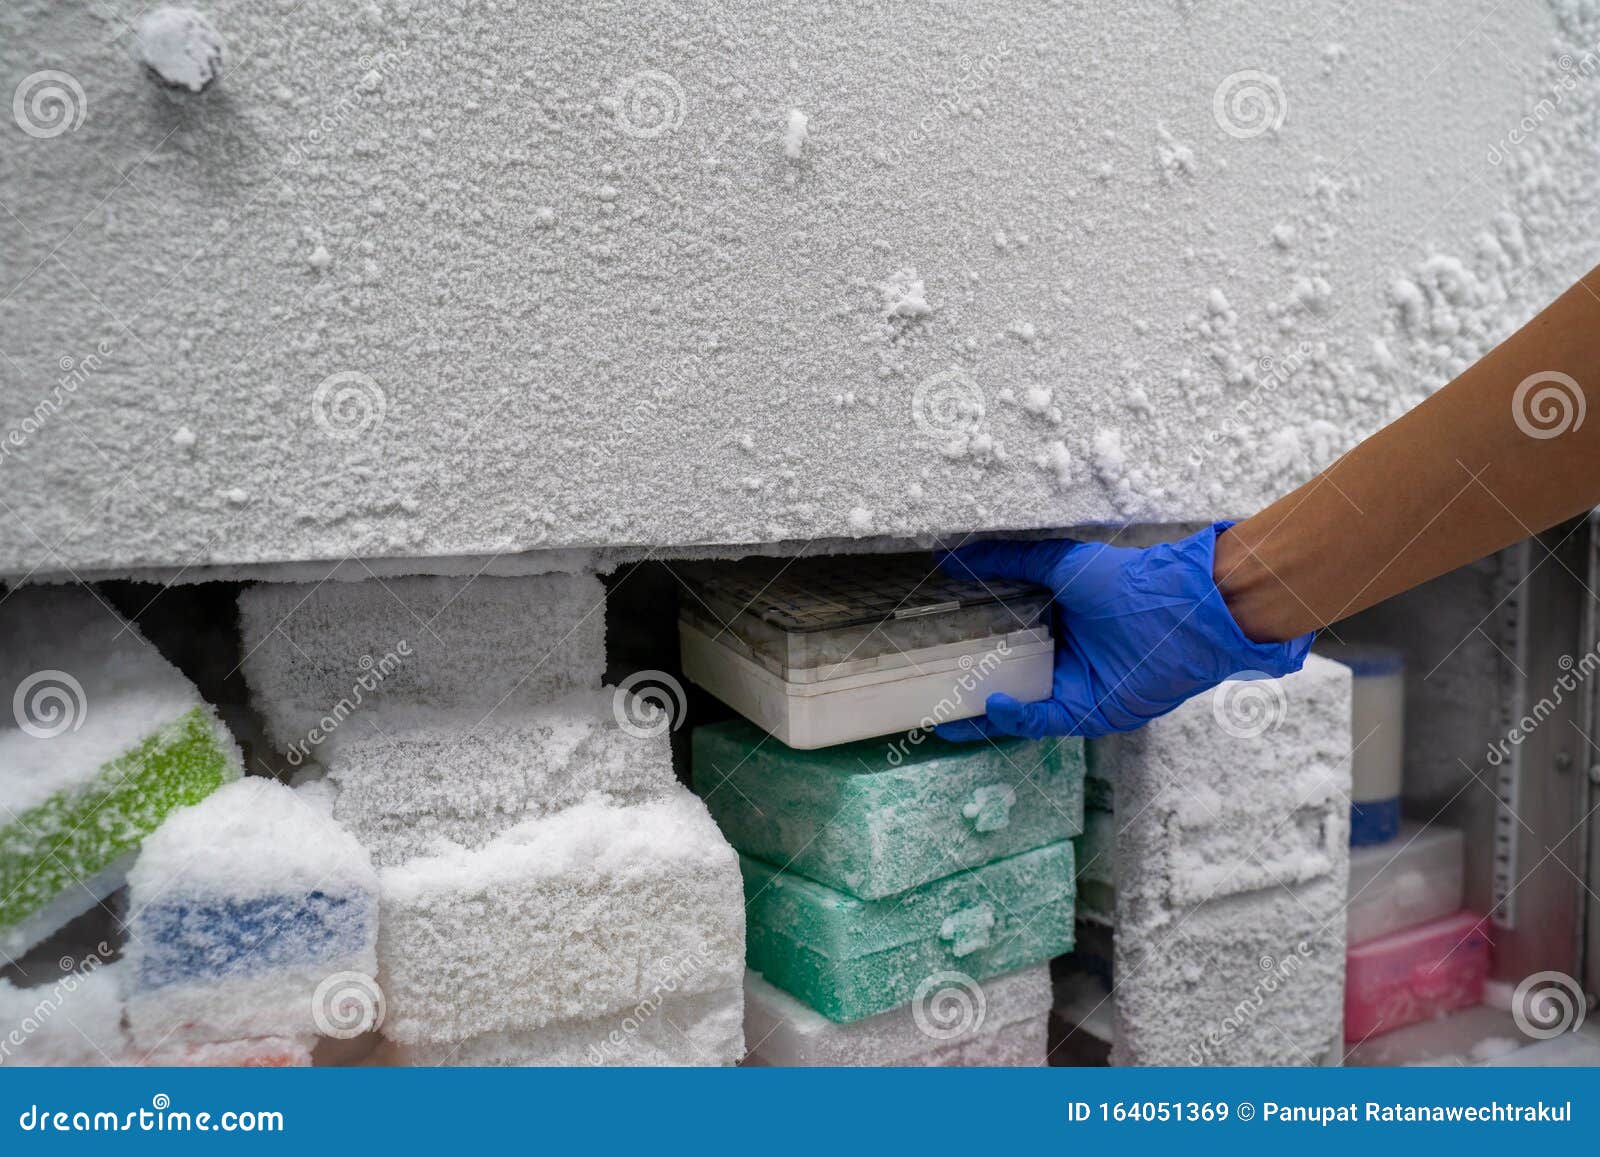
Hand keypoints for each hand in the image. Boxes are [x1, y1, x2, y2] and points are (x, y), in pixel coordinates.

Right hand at [935, 523, 1314, 739]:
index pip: (998, 641)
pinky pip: (1042, 721)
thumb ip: (1007, 561)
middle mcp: (1058, 659)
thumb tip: (951, 557)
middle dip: (962, 689)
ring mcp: (1071, 688)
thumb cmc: (1126, 581)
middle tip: (919, 690)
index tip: (927, 645)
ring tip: (938, 715)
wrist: (1182, 612)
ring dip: (979, 715)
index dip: (965, 645)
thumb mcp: (1059, 563)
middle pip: (1000, 678)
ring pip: (1015, 708)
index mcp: (1052, 624)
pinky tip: (992, 704)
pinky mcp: (1087, 712)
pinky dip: (1016, 718)